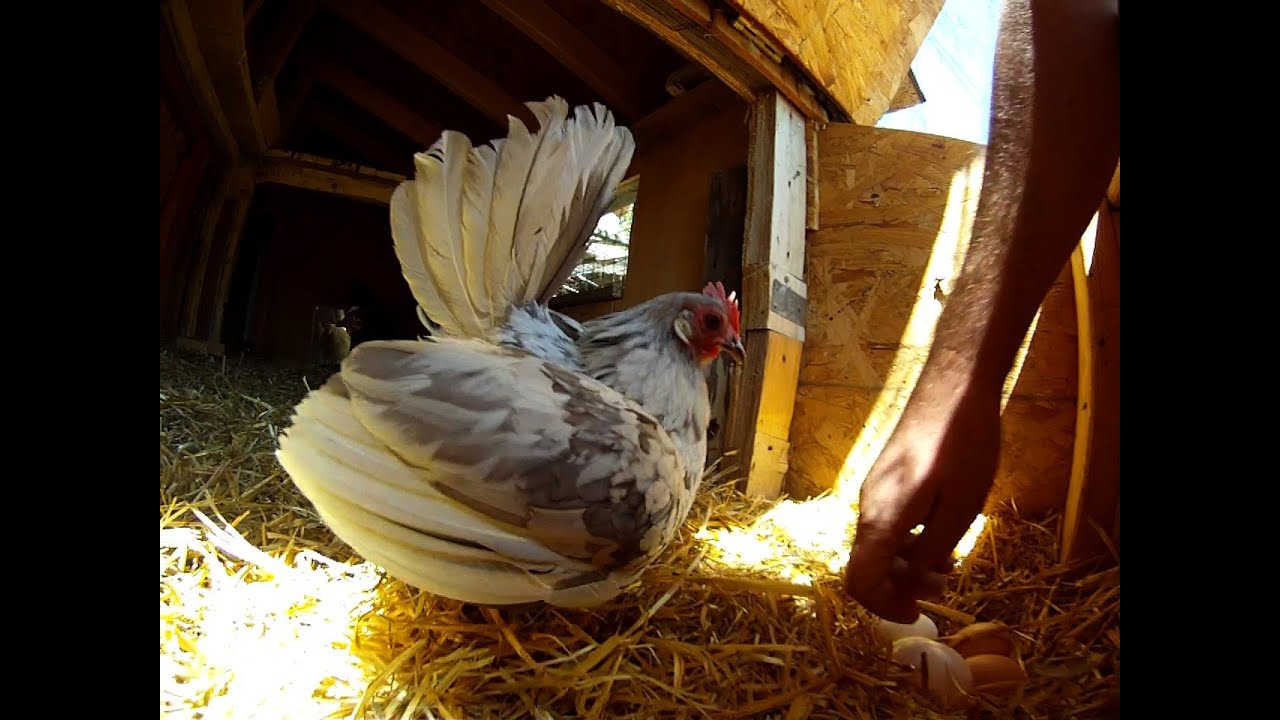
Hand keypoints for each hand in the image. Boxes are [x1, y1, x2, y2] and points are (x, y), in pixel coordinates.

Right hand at [843, 376, 1002, 622]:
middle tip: (942, 586)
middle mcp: (867, 505)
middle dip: (900, 586)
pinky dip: (907, 540)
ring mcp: (873, 489)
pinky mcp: (885, 478)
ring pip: (878, 544)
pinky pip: (886, 523)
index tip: (917, 611)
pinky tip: (940, 531)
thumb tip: (915, 579)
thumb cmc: (962, 443)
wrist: (952, 385)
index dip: (883, 607)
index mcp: (882, 517)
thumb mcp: (960, 507)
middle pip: (866, 565)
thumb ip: (933, 549)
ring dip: (907, 564)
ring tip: (949, 561)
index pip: (860, 580)